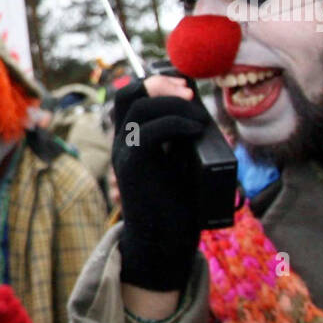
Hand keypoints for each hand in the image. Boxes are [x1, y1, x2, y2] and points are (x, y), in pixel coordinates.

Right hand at [112, 75, 209, 293]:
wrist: (164, 240)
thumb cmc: (177, 204)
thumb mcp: (181, 161)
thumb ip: (181, 136)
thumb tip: (200, 111)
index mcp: (132, 138)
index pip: (132, 95)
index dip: (156, 81)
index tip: (186, 86)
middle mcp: (122, 141)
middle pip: (127, 93)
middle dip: (159, 83)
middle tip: (189, 93)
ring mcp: (124, 153)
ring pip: (138, 106)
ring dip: (172, 104)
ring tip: (197, 118)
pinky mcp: (132, 166)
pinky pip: (147, 131)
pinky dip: (174, 124)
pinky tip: (194, 131)